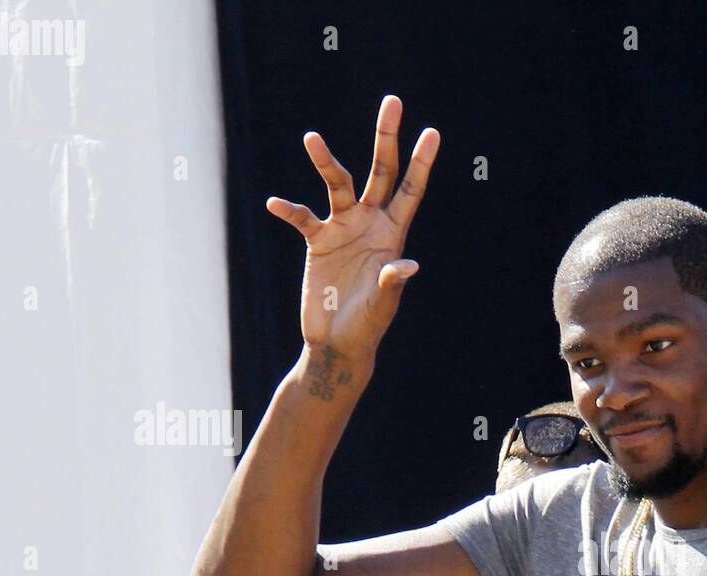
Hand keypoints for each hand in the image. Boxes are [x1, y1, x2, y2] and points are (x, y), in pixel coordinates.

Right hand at [266, 95, 439, 363]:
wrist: (336, 343)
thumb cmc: (367, 326)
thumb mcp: (382, 305)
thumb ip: (392, 283)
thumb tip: (406, 266)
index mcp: (393, 235)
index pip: (411, 192)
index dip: (421, 164)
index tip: (431, 132)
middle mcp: (370, 224)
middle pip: (380, 173)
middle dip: (386, 138)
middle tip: (392, 101)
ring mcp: (343, 229)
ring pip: (336, 184)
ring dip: (325, 161)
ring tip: (312, 138)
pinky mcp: (317, 241)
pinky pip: (302, 217)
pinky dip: (289, 209)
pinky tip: (275, 204)